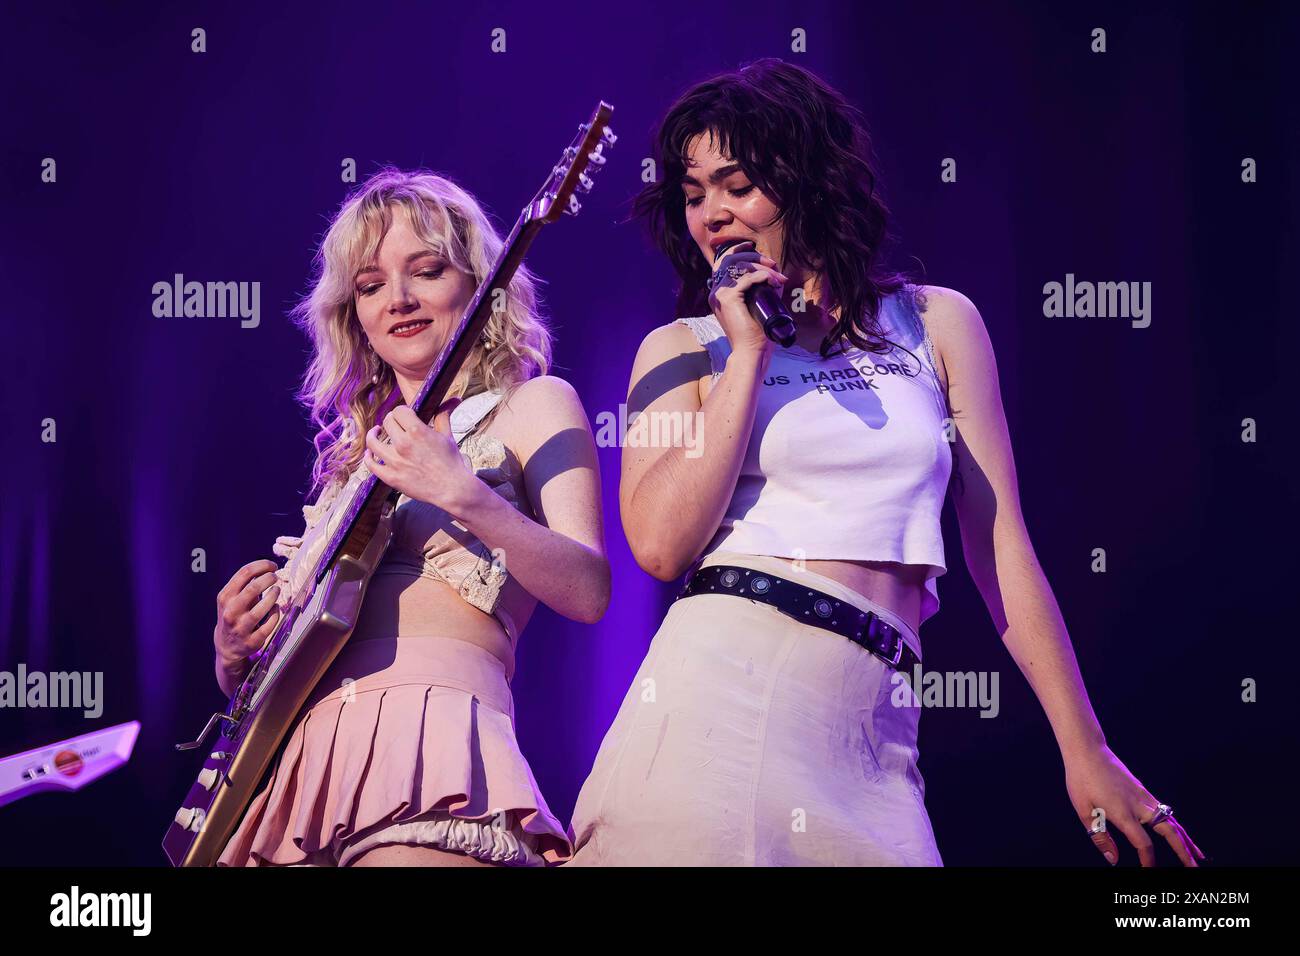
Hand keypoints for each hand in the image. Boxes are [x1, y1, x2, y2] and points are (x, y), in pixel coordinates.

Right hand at [213, 559, 281, 668]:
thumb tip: (267, 567)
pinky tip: (276, 608)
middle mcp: (230, 612)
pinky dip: (275, 614)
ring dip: (273, 596)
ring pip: (260, 609)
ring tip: (277, 590)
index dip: (262, 565)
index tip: (272, 565)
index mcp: (225, 597)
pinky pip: (268, 626)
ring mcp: (241, 628)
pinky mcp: (252, 641)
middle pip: (253, 588)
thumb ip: (246, 583)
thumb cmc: (234, 614)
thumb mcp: (232, 598)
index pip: (244, 573)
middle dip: (268, 579)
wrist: (227, 645)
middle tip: (275, 577)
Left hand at [363, 399, 480, 515]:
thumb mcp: (448, 435)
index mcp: (417, 431)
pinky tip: (369, 453)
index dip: (402, 411)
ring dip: (373, 434)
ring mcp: (395, 462)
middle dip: (392, 420)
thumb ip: (444, 415)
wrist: (452, 489)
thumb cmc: (451, 462)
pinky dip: (368, 458)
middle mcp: (403, 444)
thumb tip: (453, 399)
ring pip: (373, 442)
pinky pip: (371, 465)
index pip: (399, 411)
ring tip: (376, 432)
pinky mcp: (391, 477)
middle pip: (387, 422)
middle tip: (396, 424)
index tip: (405, 415)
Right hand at [707, 240, 787, 359]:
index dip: (738, 249)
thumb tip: (775, 272)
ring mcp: (719, 294)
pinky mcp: (727, 299)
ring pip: (740, 267)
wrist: (751, 351)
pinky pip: (747, 279)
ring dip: (762, 268)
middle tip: (773, 263)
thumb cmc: (756, 332)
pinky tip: (773, 281)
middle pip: (731, 259)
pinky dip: (762, 276)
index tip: (753, 247)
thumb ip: (761, 288)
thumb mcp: (758, 304)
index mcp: (720, 292)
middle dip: (754, 256)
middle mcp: (716, 291)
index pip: (723, 261)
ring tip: (777, 278)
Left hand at [1064, 743, 1205, 865]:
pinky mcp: (1144, 791)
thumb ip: (1100, 837)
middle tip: (1194, 868)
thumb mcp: (1083, 810)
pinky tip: (1179, 832)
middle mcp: (1139, 805)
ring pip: (1172, 821)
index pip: (1143, 843)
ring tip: (1198, 856)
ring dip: (1186, 839)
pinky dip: (1177, 825)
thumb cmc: (1081, 779)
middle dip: (1183, 852)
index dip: (1148, 860)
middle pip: (1169, 832)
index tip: (1149, 871)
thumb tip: (1113, 860)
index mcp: (1123, 812)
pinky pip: (1165, 812)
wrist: (1088, 750)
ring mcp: (1144, 796)